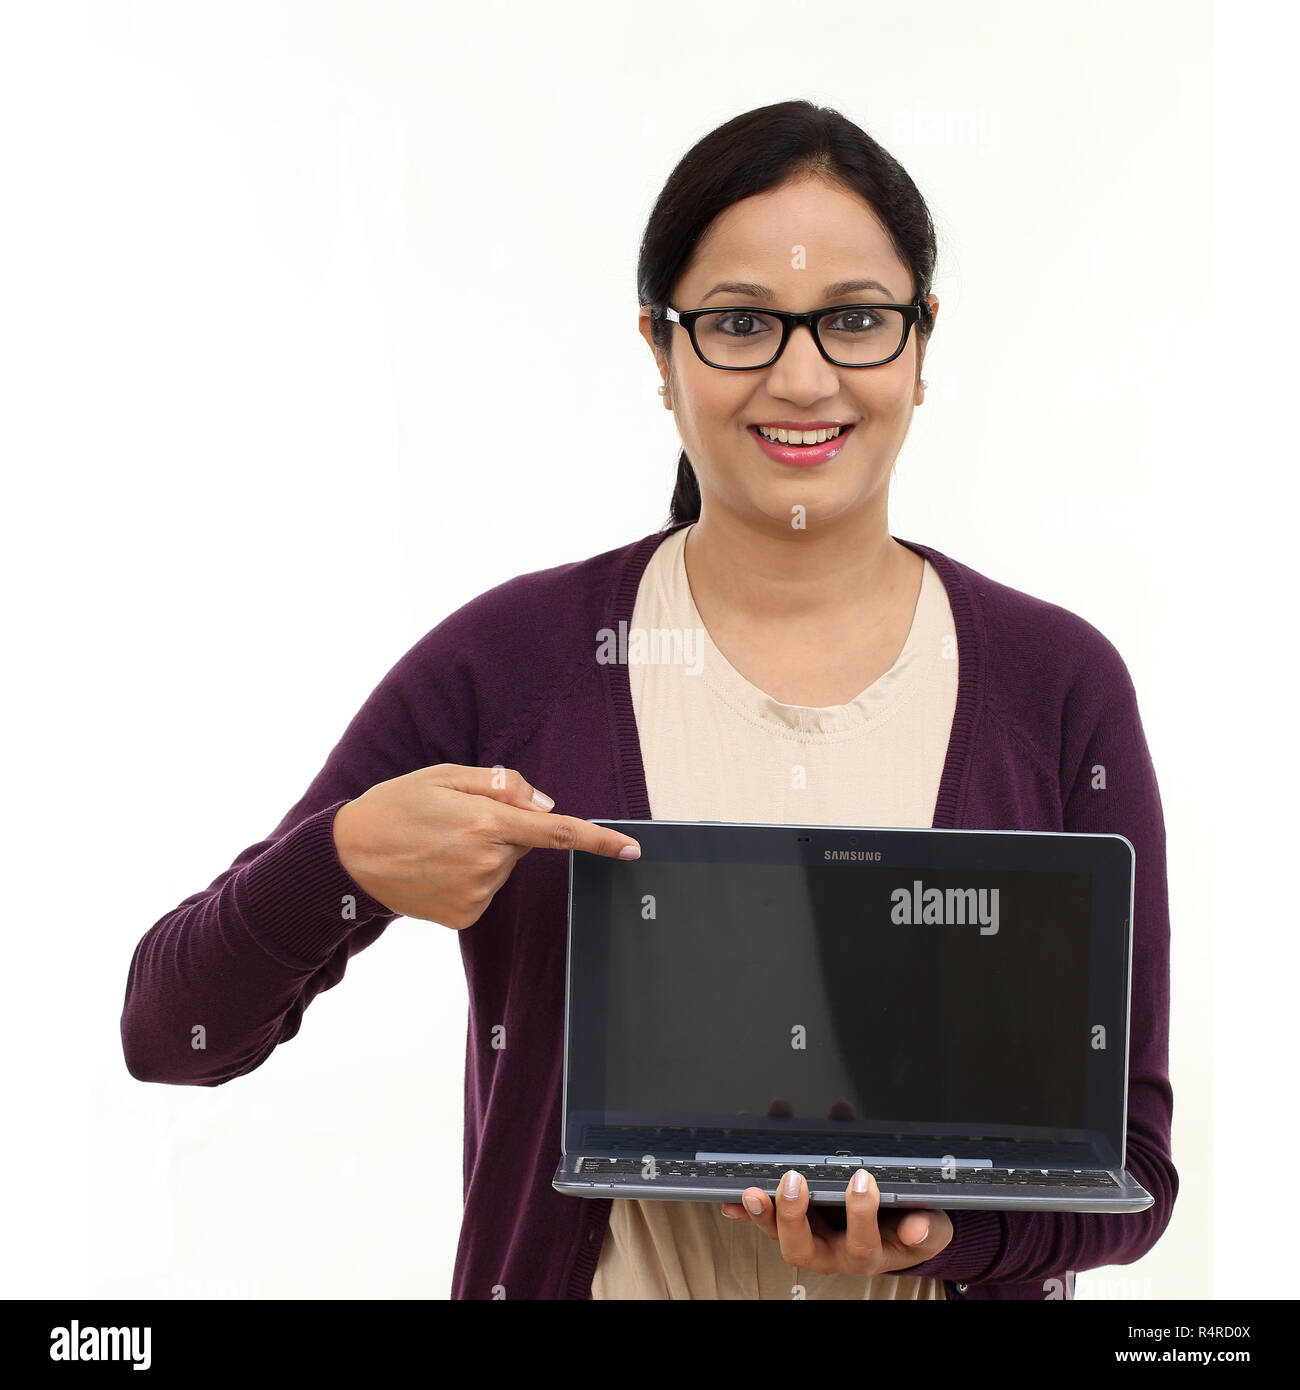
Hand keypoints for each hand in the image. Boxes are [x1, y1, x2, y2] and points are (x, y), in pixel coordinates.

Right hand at [331, 763, 639, 927]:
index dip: (598, 839)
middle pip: (522, 842)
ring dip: (484, 853)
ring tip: (438, 844)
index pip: (558, 832)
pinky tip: (437, 868)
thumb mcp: (446, 775)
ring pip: (503, 866)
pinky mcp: (464, 916)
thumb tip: (546, 805)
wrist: (348, 857)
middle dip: (502, 828)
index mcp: (486, 822)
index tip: (631, 848)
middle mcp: (486, 862)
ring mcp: (476, 894)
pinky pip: (486, 890)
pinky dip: (470, 877)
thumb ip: (503, 784)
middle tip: (456, 820)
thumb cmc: (396, 806)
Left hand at [720, 1169, 952, 1277]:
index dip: (860, 1213)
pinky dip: (747, 1207)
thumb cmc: (912, 1227)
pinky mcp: (793, 1222)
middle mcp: (831, 1252)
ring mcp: (808, 1237)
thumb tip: (917, 1227)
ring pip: (777, 1234)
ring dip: (761, 1211)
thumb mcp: (929, 1229)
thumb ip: (924, 1228)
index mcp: (866, 1254)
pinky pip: (766, 1216)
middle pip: (802, 1248)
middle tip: (794, 1179)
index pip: (860, 1242)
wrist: (900, 1229)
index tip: (862, 1178)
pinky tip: (732, 1194)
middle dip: (793, 1216)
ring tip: (751, 1188)